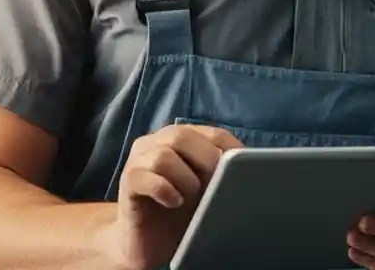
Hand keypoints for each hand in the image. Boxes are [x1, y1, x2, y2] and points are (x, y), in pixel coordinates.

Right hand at [97, 124, 242, 269]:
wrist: (146, 241)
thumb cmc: (181, 212)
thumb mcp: (207, 191)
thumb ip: (220, 174)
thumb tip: (245, 168)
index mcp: (182, 140)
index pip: (211, 133)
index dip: (230, 148)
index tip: (245, 166)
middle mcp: (157, 143)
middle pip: (182, 135)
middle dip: (206, 158)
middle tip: (215, 180)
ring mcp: (139, 160)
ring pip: (163, 155)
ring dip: (184, 178)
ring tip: (189, 196)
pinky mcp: (128, 182)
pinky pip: (146, 177)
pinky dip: (165, 190)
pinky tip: (174, 202)